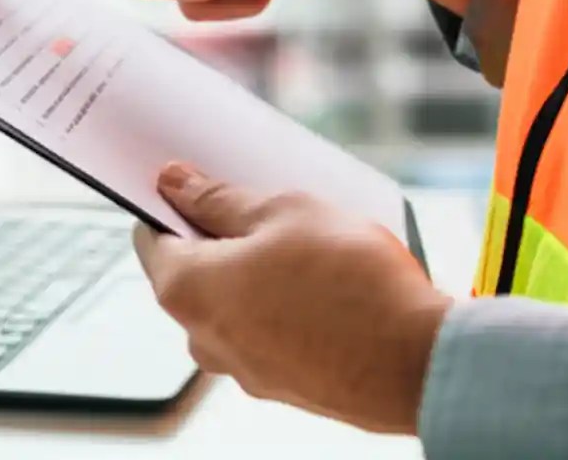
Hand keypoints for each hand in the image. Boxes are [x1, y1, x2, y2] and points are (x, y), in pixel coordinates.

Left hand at [133, 162, 450, 433]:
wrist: (416, 364)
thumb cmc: (349, 282)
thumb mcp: (283, 212)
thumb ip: (220, 199)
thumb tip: (176, 185)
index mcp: (186, 290)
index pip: (151, 236)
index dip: (174, 203)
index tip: (199, 183)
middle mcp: (202, 338)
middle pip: (194, 272)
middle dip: (225, 237)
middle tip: (271, 208)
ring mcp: (242, 369)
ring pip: (235, 304)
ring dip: (261, 273)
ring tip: (312, 247)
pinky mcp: (282, 386)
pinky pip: (269, 333)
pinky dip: (286, 308)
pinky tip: (328, 287)